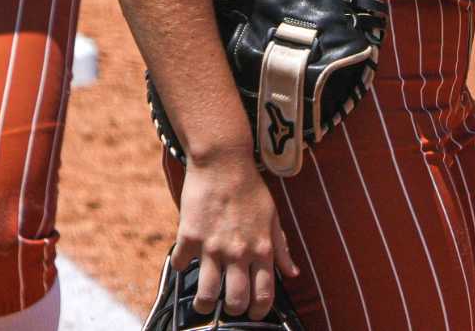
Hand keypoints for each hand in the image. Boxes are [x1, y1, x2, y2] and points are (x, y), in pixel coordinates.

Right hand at [174, 152, 298, 320]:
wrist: (224, 161)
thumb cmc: (251, 188)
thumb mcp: (273, 217)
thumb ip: (282, 248)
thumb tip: (293, 273)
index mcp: (262, 248)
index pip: (264, 294)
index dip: (259, 311)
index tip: (254, 314)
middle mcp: (239, 251)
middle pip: (235, 300)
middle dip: (233, 310)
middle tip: (229, 305)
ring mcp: (213, 246)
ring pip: (207, 294)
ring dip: (204, 303)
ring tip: (204, 301)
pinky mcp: (189, 236)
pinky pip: (181, 264)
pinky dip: (182, 266)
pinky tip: (186, 259)